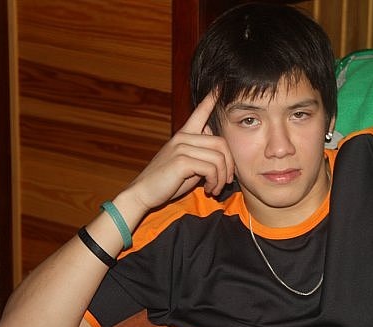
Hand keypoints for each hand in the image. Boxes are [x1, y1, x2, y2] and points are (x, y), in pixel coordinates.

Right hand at [126, 92, 234, 210]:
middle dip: (229, 165)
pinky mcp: (182, 160)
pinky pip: (211, 168)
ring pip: (219, 158)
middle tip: (226, 181)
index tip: (220, 86)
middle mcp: (183, 137)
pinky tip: (209, 189)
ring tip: (215, 188)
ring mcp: (181, 147)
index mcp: (183, 135)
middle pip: (222, 143)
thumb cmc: (167, 182)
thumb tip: (220, 152)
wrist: (143, 193)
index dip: (211, 99)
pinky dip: (215, 181)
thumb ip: (201, 155)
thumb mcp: (187, 165)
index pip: (200, 113)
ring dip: (222, 177)